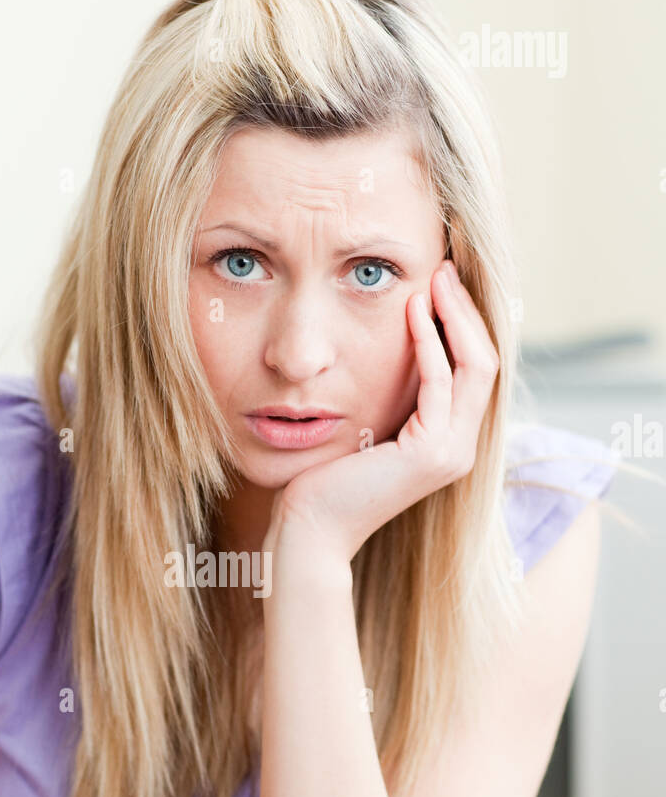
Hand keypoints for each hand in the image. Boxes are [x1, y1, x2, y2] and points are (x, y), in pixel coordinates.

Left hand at [263, 260, 499, 568]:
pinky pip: (440, 383)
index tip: (438, 283)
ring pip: (475, 367)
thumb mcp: (367, 425)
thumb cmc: (325, 479)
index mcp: (449, 441)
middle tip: (443, 268)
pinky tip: (412, 311)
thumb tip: (394, 347)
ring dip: (455, 316)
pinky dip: (430, 341)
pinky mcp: (432, 454)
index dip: (463, 323)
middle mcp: (461, 448)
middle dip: (466, 310)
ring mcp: (452, 453)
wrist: (311, 529)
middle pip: (485, 362)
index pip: (474, 370)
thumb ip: (391, 396)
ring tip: (434, 278)